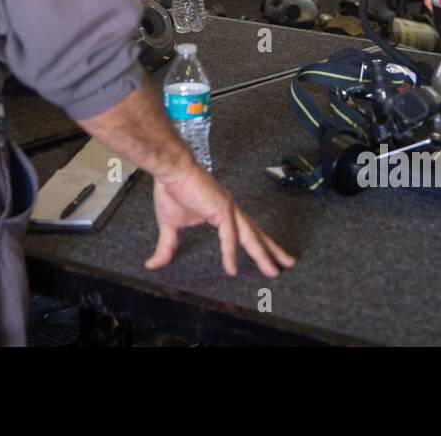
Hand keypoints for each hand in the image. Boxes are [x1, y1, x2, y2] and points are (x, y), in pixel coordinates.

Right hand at [145, 165, 295, 277]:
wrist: (170, 170)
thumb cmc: (172, 190)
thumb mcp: (170, 226)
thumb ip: (167, 246)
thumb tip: (153, 263)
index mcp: (223, 212)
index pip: (245, 232)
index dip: (257, 245)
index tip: (266, 257)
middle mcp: (230, 210)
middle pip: (255, 234)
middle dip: (272, 250)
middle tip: (287, 263)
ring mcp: (228, 209)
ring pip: (250, 236)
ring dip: (263, 254)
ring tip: (274, 270)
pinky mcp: (222, 209)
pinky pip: (229, 236)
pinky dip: (230, 253)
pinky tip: (231, 268)